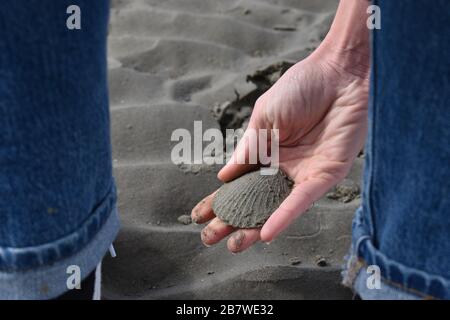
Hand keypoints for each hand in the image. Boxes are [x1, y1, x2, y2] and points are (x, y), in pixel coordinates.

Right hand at [191, 47, 369, 252]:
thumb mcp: (264, 117)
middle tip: (209, 238)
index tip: (199, 215)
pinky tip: (264, 233)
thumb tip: (223, 175)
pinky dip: (283, 216)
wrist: (339, 73)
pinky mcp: (325, 175)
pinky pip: (301, 200)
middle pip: (253, 200)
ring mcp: (303, 173)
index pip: (238, 182)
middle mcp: (283, 167)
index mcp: (266, 151)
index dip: (219, 199)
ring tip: (233, 246)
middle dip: (231, 220)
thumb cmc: (302, 87)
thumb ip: (247, 148)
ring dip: (254, 227)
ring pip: (275, 207)